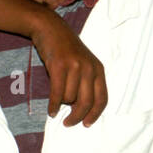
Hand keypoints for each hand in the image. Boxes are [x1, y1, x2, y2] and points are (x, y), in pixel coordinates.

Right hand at [30, 11, 107, 126]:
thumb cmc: (66, 49)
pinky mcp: (59, 65)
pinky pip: (57, 93)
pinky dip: (53, 105)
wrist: (50, 28)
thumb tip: (81, 109)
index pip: (102, 99)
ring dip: (62, 104)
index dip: (95, 114)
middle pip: (86, 102)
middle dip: (77, 117)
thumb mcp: (84, 63)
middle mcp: (89, 68)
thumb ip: (86, 83)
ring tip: (57, 102)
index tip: (87, 124)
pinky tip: (51, 111)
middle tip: (69, 123)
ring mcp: (75, 66)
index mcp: (99, 69)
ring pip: (69, 98)